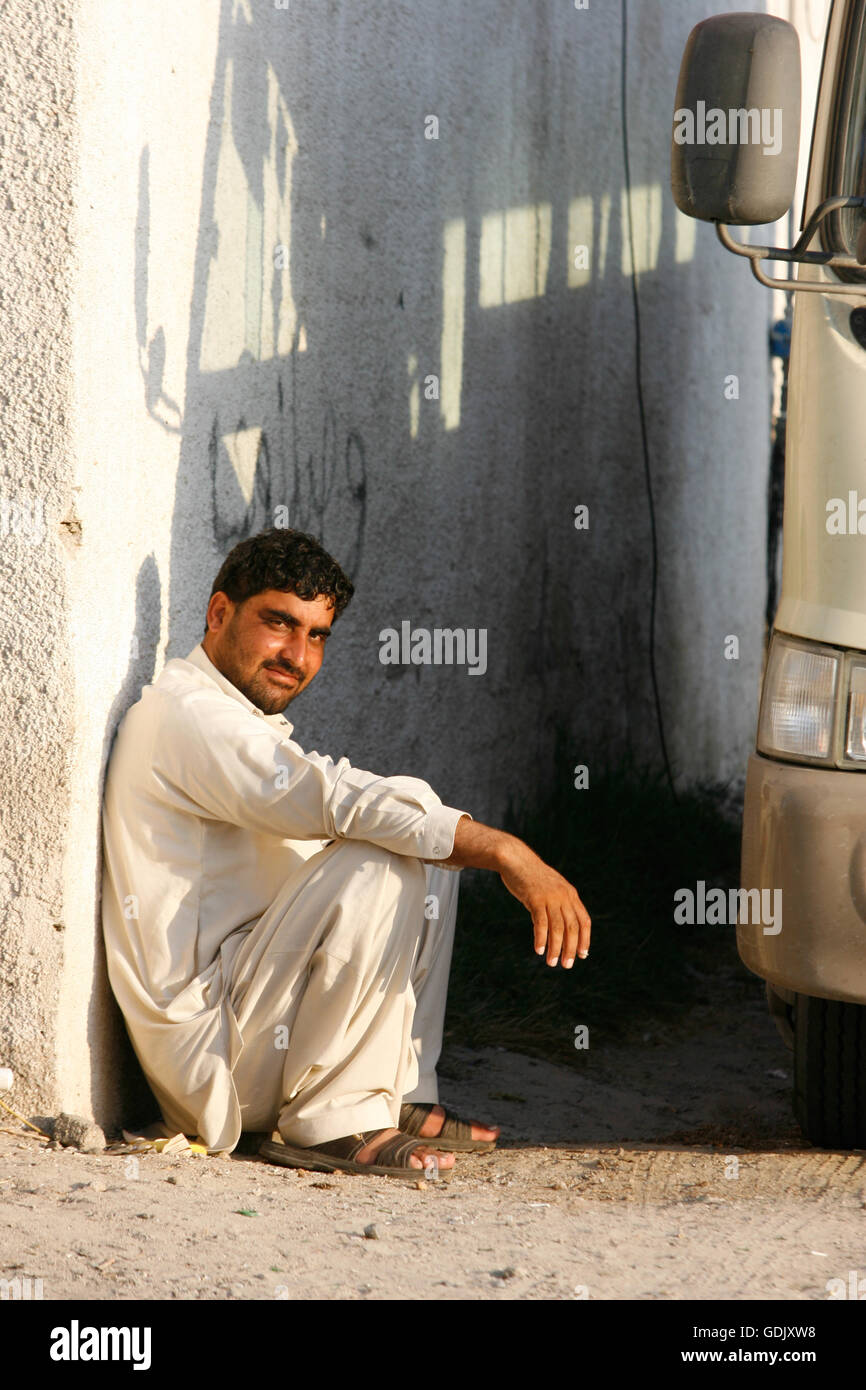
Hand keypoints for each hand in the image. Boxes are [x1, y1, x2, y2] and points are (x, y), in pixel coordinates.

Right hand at [498, 841, 590, 968]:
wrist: (516, 860)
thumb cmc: (532, 877)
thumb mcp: (552, 889)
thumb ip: (559, 904)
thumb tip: (563, 927)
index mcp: (571, 894)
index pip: (584, 921)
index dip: (585, 939)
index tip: (582, 955)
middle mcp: (564, 896)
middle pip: (572, 928)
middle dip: (570, 949)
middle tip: (566, 965)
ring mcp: (550, 897)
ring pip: (557, 928)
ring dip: (556, 948)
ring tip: (552, 962)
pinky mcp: (535, 898)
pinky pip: (541, 923)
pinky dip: (541, 938)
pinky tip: (539, 950)